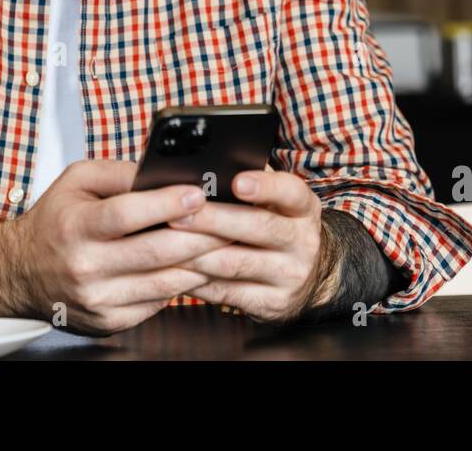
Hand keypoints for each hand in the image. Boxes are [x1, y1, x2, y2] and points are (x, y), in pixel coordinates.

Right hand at [3, 160, 232, 335]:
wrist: (20, 272)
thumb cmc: (56, 219)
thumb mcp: (78, 181)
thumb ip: (121, 173)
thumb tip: (166, 172)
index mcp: (75, 226)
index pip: (126, 214)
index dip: (165, 203)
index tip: (198, 193)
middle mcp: (84, 266)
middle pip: (155, 251)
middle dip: (201, 235)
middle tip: (231, 220)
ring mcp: (97, 299)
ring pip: (164, 282)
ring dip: (202, 262)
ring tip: (226, 243)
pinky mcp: (109, 321)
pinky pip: (157, 303)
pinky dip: (183, 285)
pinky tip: (199, 267)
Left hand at [169, 169, 337, 323]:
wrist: (305, 276)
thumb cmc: (276, 226)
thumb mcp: (277, 202)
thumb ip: (249, 183)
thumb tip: (205, 167)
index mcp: (303, 208)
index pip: (290, 192)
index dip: (265, 187)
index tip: (237, 182)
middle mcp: (303, 240)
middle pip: (257, 227)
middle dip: (213, 220)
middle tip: (178, 214)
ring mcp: (290, 275)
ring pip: (236, 263)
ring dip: (196, 253)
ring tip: (166, 244)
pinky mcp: (273, 303)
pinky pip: (227, 292)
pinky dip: (198, 281)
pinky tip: (177, 271)